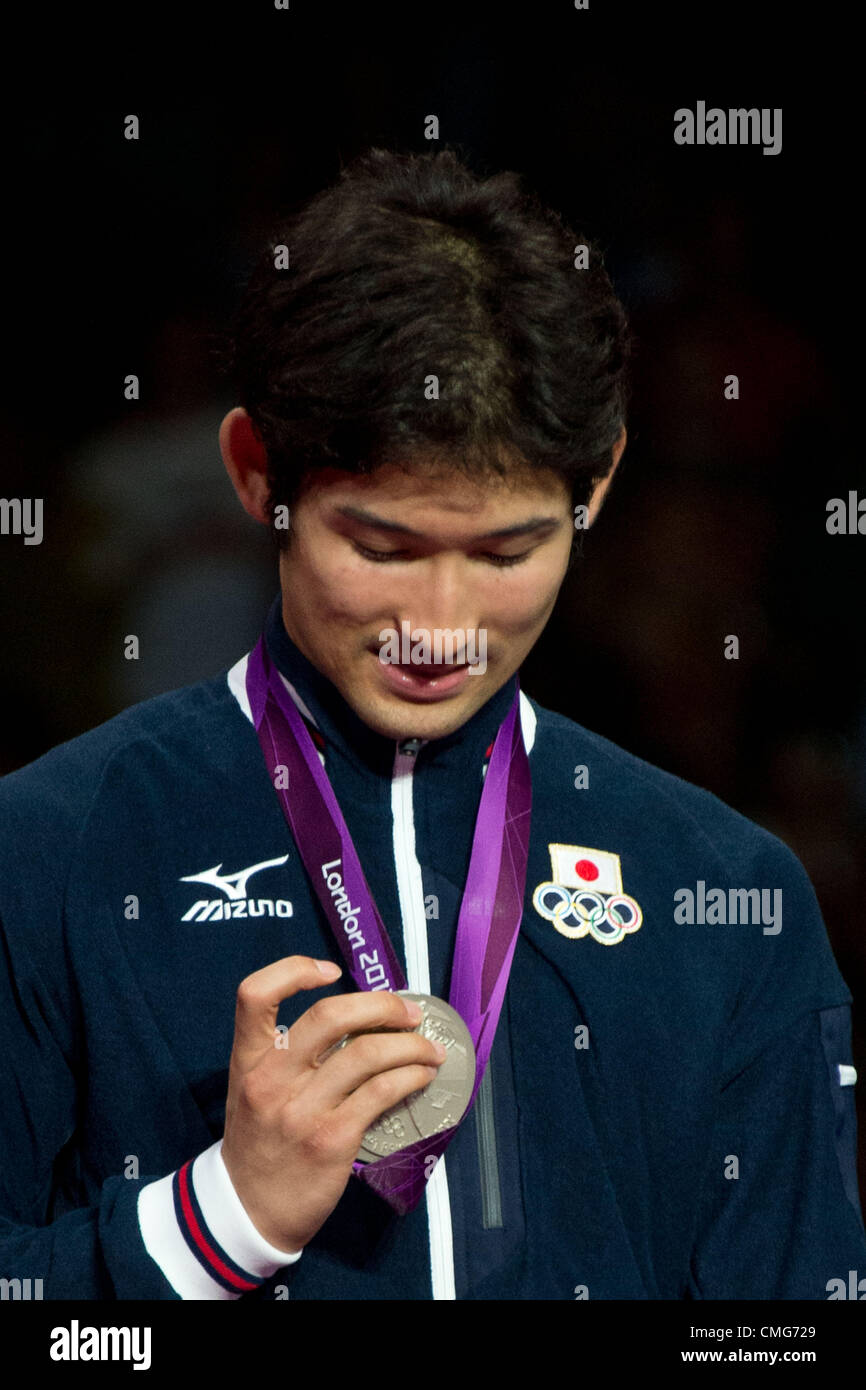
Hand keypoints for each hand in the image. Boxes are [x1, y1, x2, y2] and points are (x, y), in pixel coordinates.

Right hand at [221, 956, 445, 1252]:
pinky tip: (422, 1077)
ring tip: (429, 1049)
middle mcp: (271, 1079)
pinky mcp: (331, 1139)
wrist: (247, 1211)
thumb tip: (359, 1022)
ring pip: (367, 1054)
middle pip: (330, 1016)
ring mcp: (301, 1110)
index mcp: (248, 1060)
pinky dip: (410, 1077)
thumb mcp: (254, 1090)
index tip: (331, 971)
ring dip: (410, 1045)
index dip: (293, 970)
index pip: (255, 994)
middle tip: (408, 1012)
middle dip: (381, 1005)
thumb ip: (288, 1054)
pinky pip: (381, 1093)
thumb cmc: (260, 1143)